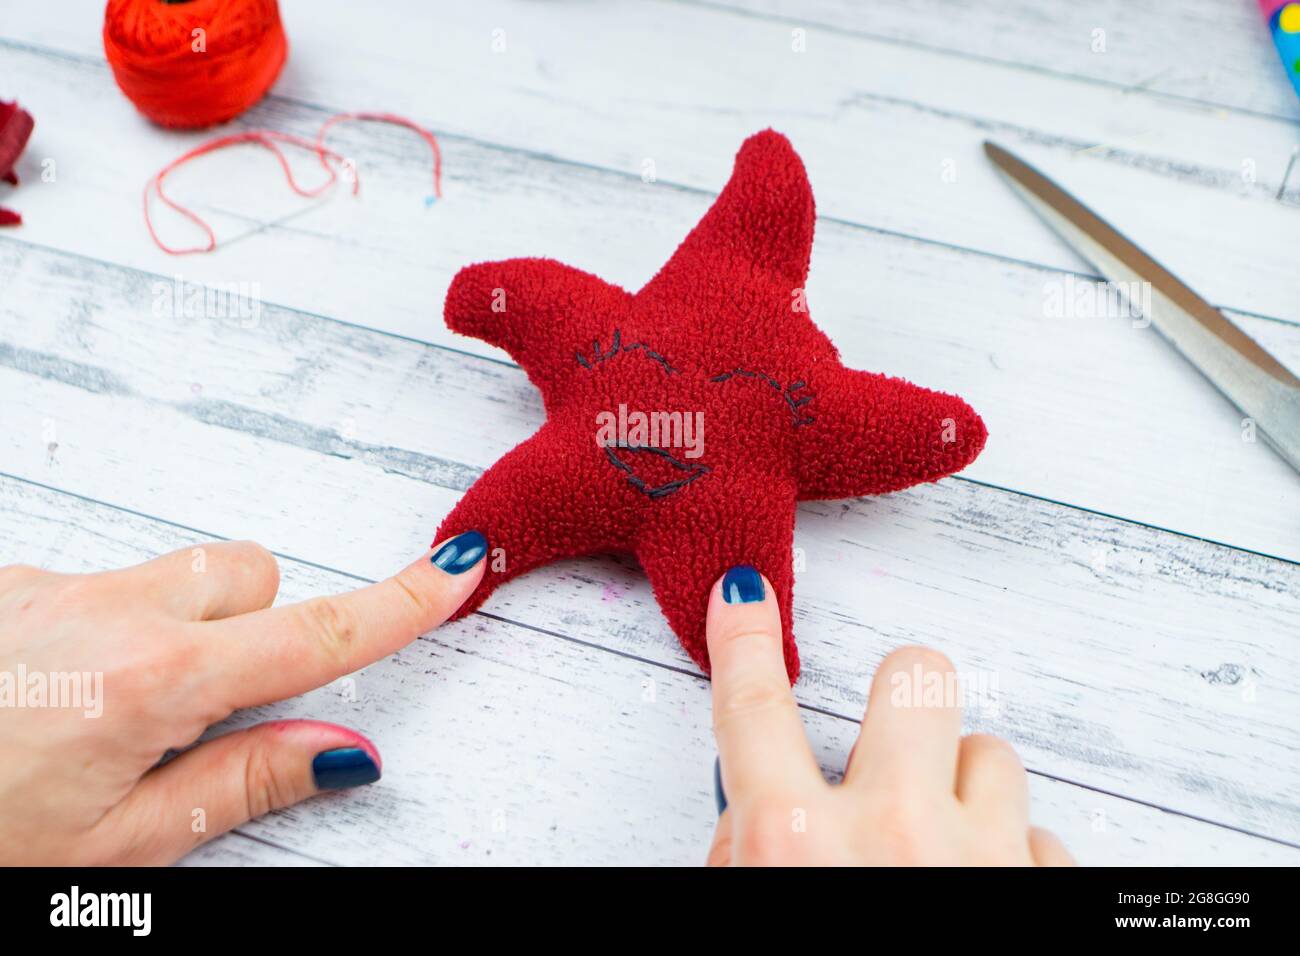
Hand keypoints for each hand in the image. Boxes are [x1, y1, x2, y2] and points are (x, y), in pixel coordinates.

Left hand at [0, 531, 486, 863]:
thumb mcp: (112, 851)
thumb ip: (239, 784)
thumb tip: (341, 752)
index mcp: (149, 682)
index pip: (311, 634)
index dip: (396, 606)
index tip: (455, 571)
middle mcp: (102, 610)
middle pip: (244, 573)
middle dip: (255, 628)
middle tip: (207, 713)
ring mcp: (44, 585)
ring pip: (171, 574)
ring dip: (180, 627)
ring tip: (111, 714)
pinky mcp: (4, 579)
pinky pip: (98, 581)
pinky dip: (106, 628)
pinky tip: (46, 695)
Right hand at [705, 565, 1073, 865]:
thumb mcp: (746, 911)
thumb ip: (745, 853)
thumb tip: (759, 812)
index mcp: (793, 847)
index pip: (754, 708)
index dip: (744, 639)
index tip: (744, 594)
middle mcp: (893, 837)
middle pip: (916, 678)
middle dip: (904, 695)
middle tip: (892, 744)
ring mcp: (985, 860)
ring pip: (990, 755)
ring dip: (961, 792)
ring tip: (941, 852)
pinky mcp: (1050, 891)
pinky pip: (1037, 837)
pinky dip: (1009, 858)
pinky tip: (980, 887)